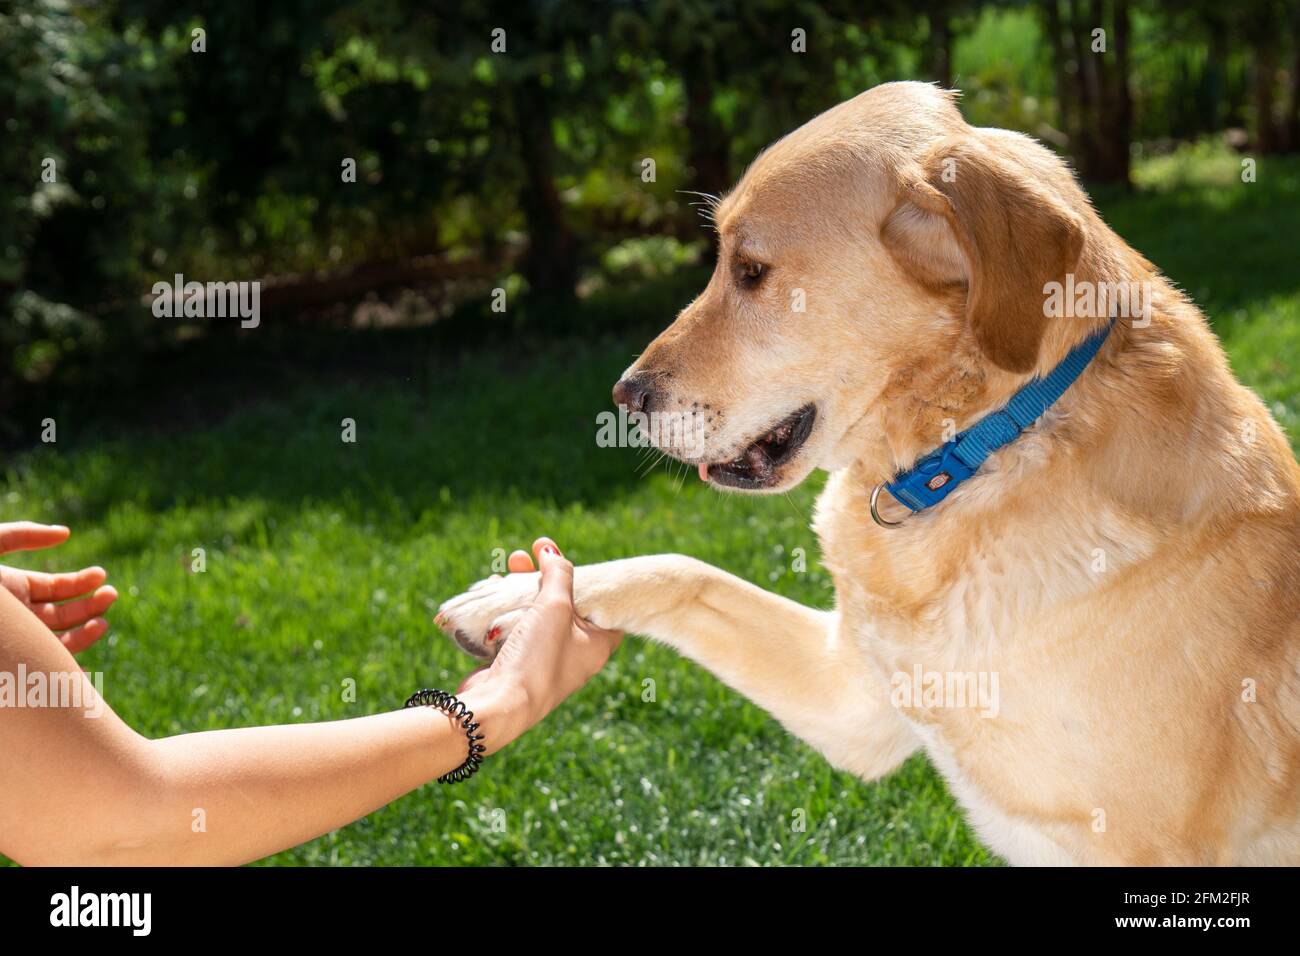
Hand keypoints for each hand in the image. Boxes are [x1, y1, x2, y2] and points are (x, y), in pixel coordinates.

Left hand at [0, 522, 117, 653]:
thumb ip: (23, 534)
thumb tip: (65, 534)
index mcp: (15, 591)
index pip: (56, 589)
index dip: (81, 582)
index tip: (101, 575)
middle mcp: (19, 619)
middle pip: (63, 614)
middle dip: (90, 604)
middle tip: (110, 594)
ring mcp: (19, 643)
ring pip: (61, 640)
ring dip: (86, 630)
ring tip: (103, 619)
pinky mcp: (17, 666)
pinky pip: (48, 668)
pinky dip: (71, 662)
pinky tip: (89, 648)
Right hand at [456, 538, 620, 751]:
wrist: (498, 705)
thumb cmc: (537, 657)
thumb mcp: (556, 606)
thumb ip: (559, 573)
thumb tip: (552, 551)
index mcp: (597, 645)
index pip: (602, 605)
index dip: (588, 579)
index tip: (567, 560)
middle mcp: (575, 654)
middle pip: (565, 604)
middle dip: (546, 575)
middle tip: (531, 551)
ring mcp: (545, 660)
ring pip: (537, 613)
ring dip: (523, 587)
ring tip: (510, 562)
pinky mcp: (518, 663)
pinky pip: (516, 627)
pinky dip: (506, 607)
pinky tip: (494, 588)